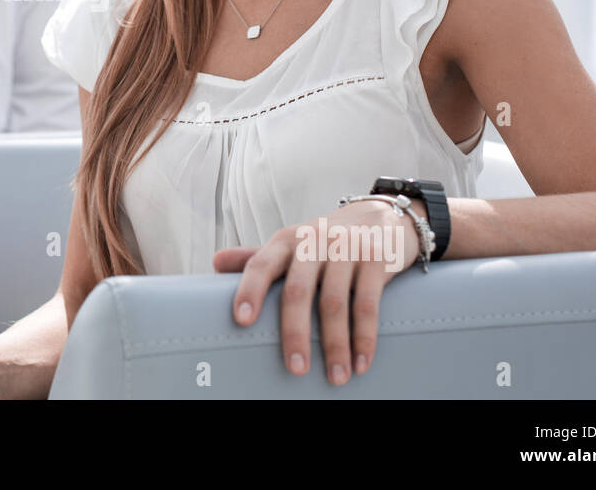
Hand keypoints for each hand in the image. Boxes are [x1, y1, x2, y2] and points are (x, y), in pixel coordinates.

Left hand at [212, 195, 425, 386]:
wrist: (381, 217)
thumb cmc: (325, 240)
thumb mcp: (292, 244)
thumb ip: (257, 257)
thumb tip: (215, 263)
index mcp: (286, 241)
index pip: (261, 264)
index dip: (249, 290)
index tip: (241, 320)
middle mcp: (314, 241)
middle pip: (297, 290)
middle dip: (294, 332)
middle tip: (295, 369)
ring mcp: (347, 248)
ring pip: (334, 302)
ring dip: (335, 345)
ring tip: (335, 378)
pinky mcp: (377, 259)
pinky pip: (368, 303)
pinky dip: (364, 337)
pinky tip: (361, 362)